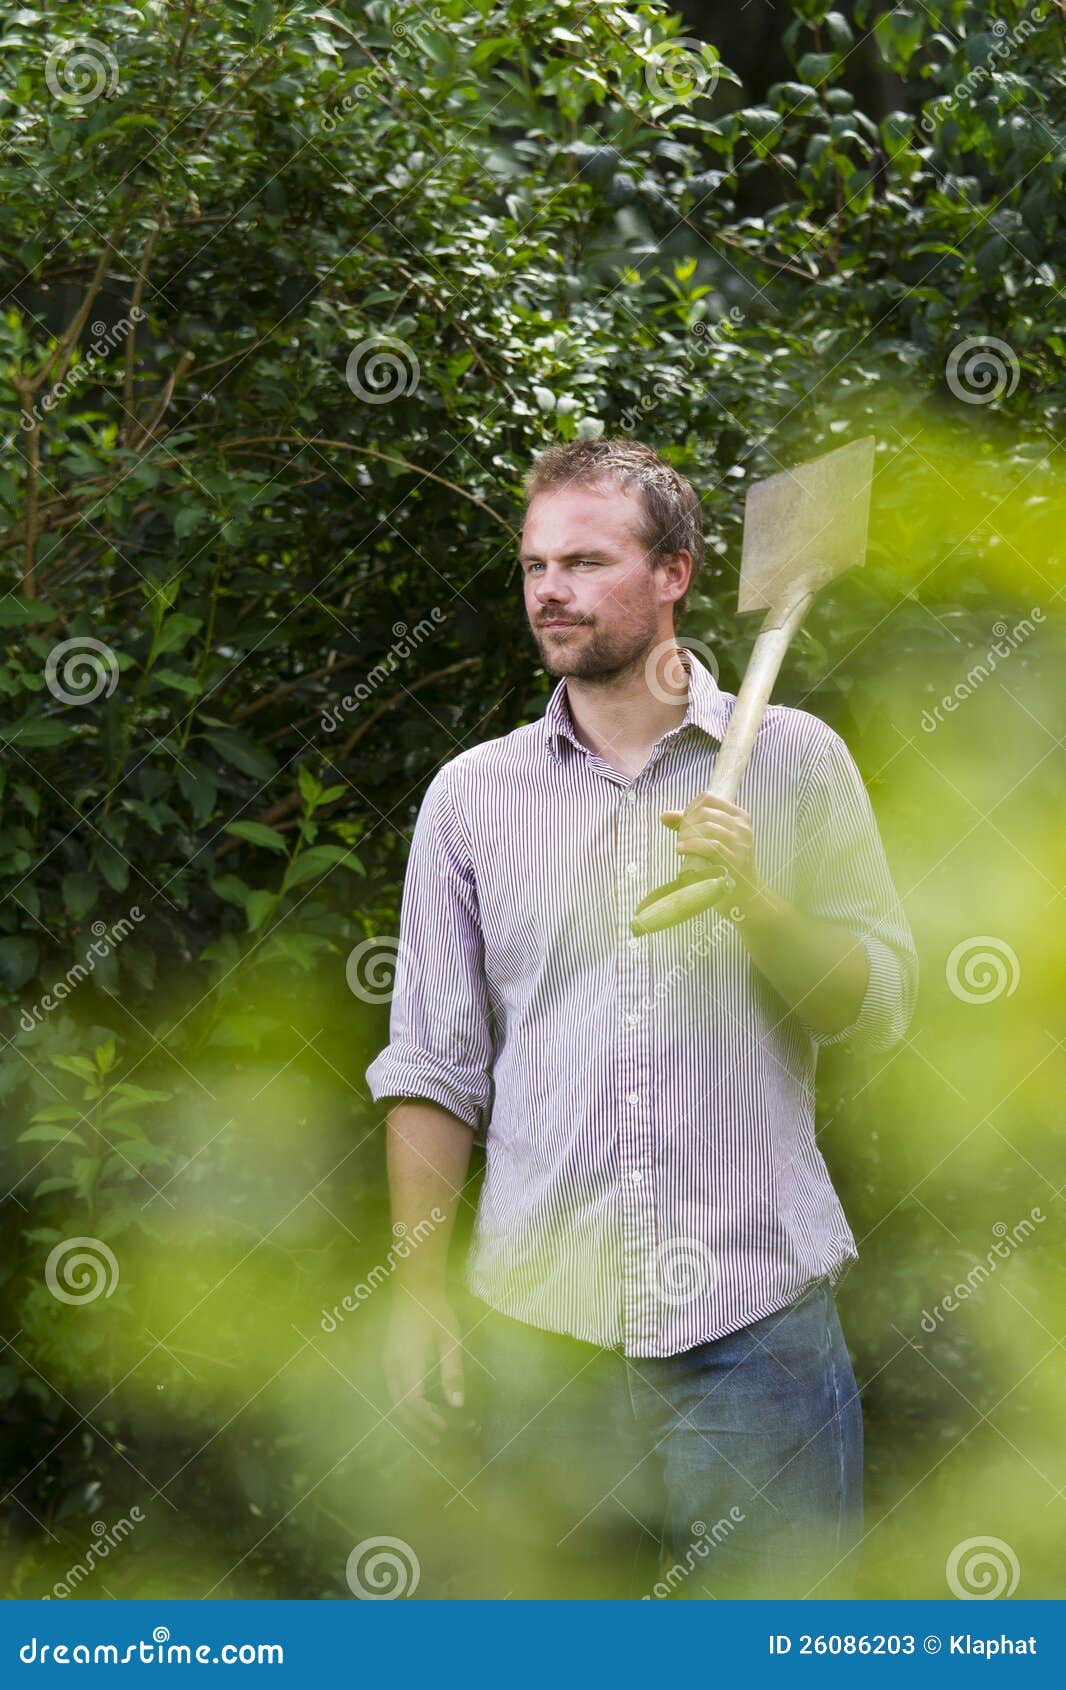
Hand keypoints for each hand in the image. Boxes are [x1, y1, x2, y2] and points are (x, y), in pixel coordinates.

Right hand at [383, 1290, 470, 1447]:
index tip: (445, 1428)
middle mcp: (392, 1367)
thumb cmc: (435, 1311)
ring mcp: (386, 1363)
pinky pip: (393, 1390)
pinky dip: (405, 1405)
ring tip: (430, 1431)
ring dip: (410, 1418)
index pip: (413, 1402)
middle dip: (417, 1426)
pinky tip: (420, 1407)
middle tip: (438, 1440)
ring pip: (394, 1400)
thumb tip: (457, 1405)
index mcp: (407, 1363)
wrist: (413, 1288)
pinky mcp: (387, 1359)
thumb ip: (453, 1372)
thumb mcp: (450, 1339)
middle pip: (400, 1407)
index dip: (427, 1419)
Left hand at [660, 793, 765, 912]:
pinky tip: (682, 849)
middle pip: (704, 813)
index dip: (690, 808)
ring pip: (707, 828)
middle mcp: (742, 827)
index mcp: (739, 816)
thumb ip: (689, 824)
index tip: (684, 823)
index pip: (708, 798)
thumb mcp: (712, 839)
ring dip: (687, 835)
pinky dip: (691, 845)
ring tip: (681, 844)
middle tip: (681, 836)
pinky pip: (710, 846)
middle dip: (686, 823)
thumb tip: (664, 816)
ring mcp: (740, 843)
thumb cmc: (725, 863)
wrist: (744, 893)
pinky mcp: (735, 859)